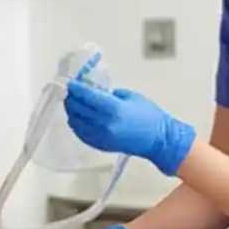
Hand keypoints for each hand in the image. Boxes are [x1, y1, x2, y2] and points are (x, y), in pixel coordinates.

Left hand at [64, 80, 196, 174]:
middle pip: (79, 109)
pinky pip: (80, 133)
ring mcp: (100, 136)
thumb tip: (94, 90)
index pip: (87, 96)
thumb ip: (110, 94)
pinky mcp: (99, 145)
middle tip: (70, 91)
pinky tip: (77, 117)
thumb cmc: (149, 116)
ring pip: (76, 121)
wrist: (158, 140)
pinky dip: (75, 123)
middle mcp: (104, 123)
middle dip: (72, 98)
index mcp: (114, 109)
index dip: (77, 89)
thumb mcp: (131, 97)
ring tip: (72, 102)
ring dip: (72, 111)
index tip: (71, 83)